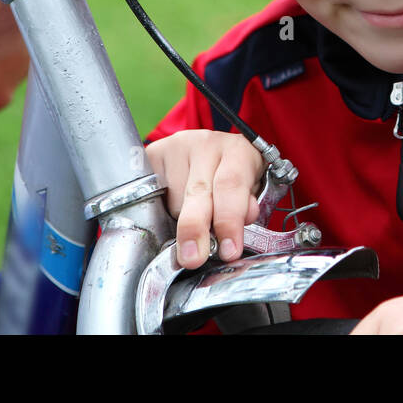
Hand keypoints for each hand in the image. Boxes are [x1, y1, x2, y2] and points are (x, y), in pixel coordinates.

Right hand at [145, 130, 265, 267]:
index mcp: (238, 151)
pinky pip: (152, 195)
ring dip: (180, 222)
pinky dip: (160, 213)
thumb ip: (244, 210)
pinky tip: (169, 215)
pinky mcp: (153, 154)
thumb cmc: (234, 175)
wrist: (212, 150)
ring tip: (193, 223)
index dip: (229, 221)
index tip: (228, 251)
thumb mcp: (250, 189)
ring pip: (174, 199)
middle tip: (193, 258)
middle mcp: (206, 144)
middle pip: (198, 191)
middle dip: (195, 229)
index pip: (231, 185)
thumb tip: (229, 236)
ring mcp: (177, 147)